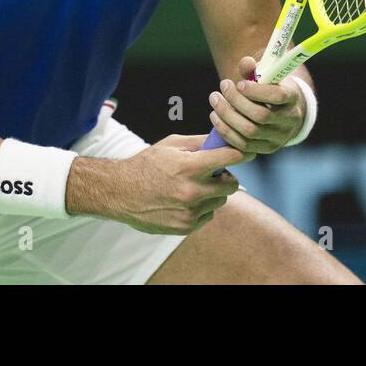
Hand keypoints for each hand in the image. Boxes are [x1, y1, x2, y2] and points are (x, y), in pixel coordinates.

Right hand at [108, 134, 246, 234]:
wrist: (120, 193)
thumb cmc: (145, 165)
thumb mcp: (170, 145)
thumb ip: (198, 142)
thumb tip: (221, 138)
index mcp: (189, 167)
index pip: (228, 158)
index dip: (240, 153)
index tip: (245, 152)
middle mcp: (192, 191)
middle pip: (231, 185)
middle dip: (226, 177)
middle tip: (215, 173)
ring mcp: (190, 212)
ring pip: (219, 201)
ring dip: (213, 193)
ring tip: (194, 187)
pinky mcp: (185, 227)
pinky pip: (208, 215)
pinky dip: (202, 208)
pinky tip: (185, 201)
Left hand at [207, 56, 305, 154]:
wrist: (285, 112)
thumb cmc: (272, 88)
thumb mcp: (268, 75)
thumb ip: (255, 69)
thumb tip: (245, 63)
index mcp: (293, 98)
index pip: (278, 96)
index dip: (256, 90)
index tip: (239, 83)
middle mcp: (289, 121)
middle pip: (260, 116)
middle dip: (236, 101)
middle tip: (222, 86)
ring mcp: (278, 138)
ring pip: (249, 132)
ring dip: (227, 116)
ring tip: (215, 99)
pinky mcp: (266, 149)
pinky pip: (243, 145)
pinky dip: (226, 131)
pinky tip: (216, 117)